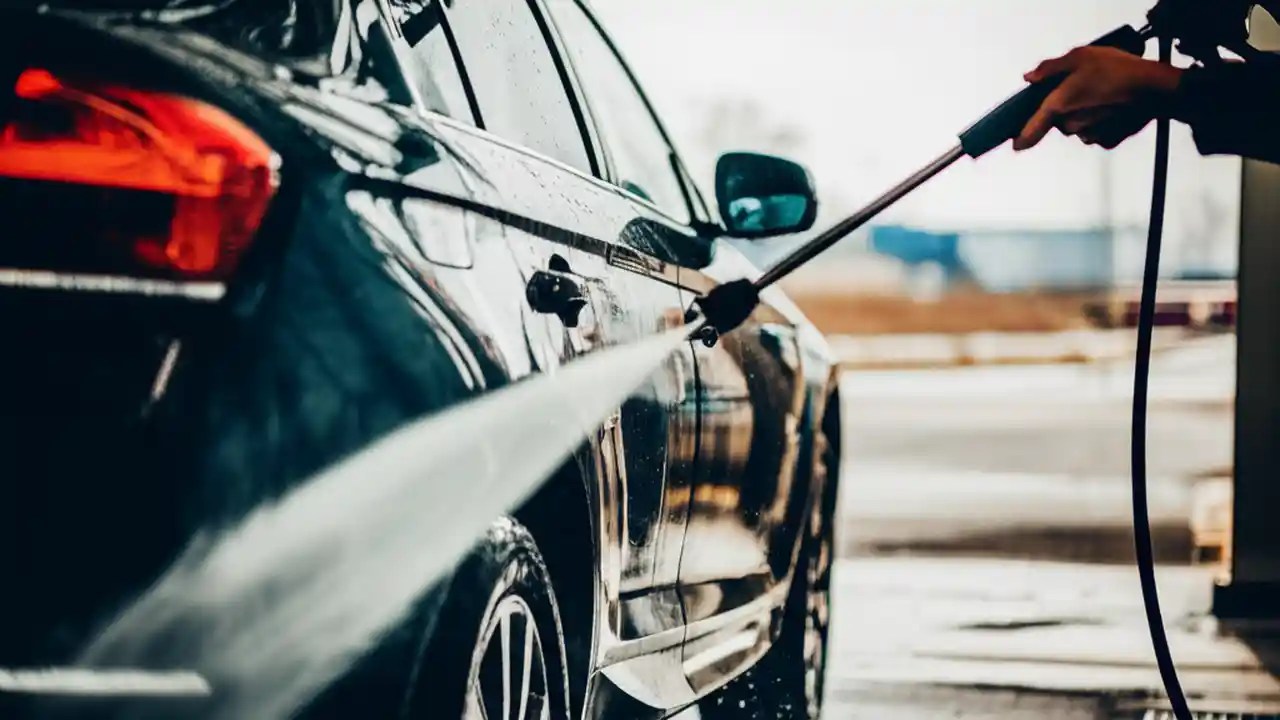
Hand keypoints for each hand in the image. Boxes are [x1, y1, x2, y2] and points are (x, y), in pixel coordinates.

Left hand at [1013, 46, 1182, 150]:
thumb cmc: (1120, 71)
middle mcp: (1072, 124)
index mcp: (1059, 105)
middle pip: (1060, 122)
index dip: (1023, 138)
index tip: (1017, 144)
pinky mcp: (1109, 140)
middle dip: (1067, 109)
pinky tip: (1114, 106)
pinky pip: (1098, 134)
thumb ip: (1050, 68)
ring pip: (1079, 128)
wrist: (1156, 88)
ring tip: (1104, 94)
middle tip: (1086, 88)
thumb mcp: (1080, 56)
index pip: (1032, 130)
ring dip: (1086, 115)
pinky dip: (1103, 122)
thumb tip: (1031, 77)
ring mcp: (1091, 135)